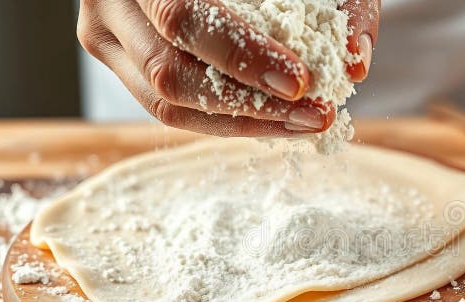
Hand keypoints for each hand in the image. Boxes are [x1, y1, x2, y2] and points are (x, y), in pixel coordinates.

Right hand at [77, 0, 379, 136]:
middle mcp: (111, 1)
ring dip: (243, 123)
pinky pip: (169, 108)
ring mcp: (109, 36)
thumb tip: (356, 64)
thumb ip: (335, 0)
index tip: (299, 80)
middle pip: (169, 73)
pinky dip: (227, 119)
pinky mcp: (122, 61)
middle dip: (251, 105)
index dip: (241, 55)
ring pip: (166, 104)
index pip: (182, 17)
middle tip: (316, 115)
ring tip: (305, 124)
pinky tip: (276, 120)